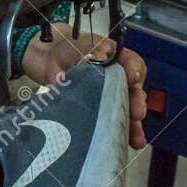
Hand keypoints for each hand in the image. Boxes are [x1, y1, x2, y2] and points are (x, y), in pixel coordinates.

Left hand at [20, 30, 148, 148]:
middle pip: (133, 93)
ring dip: (133, 126)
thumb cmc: (72, 47)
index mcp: (120, 60)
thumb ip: (96, 52)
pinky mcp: (97, 112)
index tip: (133, 79)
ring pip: (125, 113)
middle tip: (137, 112)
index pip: (134, 65)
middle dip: (137, 104)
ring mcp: (109, 97)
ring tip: (137, 137)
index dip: (136, 72)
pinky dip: (118, 134)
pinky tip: (126, 143)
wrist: (49, 58)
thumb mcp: (87, 44)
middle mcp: (119, 80)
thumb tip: (99, 58)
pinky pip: (110, 124)